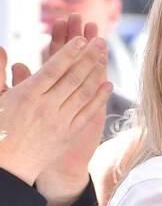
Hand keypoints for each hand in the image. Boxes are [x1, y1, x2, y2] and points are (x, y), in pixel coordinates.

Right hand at [0, 30, 109, 188]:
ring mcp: (60, 122)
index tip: (81, 39)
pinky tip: (108, 85)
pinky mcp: (69, 135)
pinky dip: (99, 98)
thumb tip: (2, 49)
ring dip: (96, 73)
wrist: (8, 166)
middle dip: (87, 57)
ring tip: (104, 56)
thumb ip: (0, 72)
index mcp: (27, 94)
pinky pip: (87, 113)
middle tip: (99, 40)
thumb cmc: (0, 128)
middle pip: (72, 77)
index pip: (53, 68)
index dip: (69, 52)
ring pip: (83, 93)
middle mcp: (46, 107)